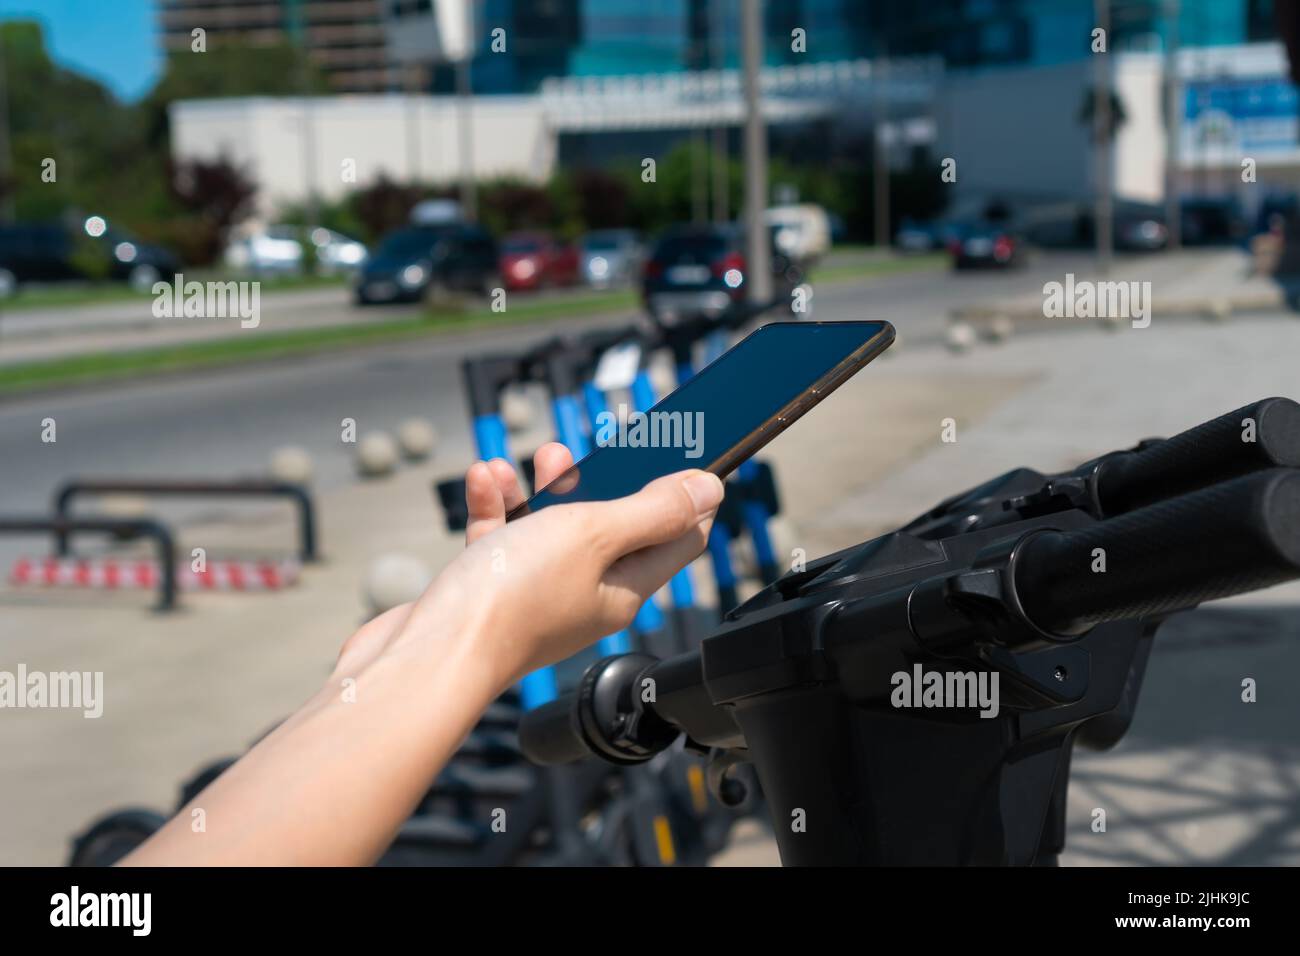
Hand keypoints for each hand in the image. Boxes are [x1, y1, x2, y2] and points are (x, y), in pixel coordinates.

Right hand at [395, 443, 722, 689]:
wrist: (425, 656)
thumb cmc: (509, 601)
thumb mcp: (594, 535)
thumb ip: (652, 510)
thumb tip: (709, 490)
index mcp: (623, 589)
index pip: (678, 540)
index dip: (687, 497)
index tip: (685, 456)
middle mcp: (584, 595)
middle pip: (611, 527)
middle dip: (602, 480)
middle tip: (591, 450)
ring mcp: (535, 593)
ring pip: (551, 527)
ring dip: (543, 487)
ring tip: (531, 458)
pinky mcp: (490, 590)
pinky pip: (503, 536)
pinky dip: (497, 504)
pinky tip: (485, 480)